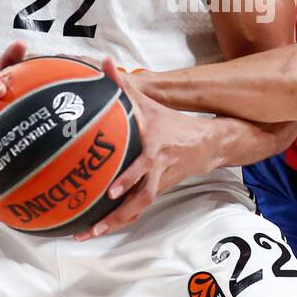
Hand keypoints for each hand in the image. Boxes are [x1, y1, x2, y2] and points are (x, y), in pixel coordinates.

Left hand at [73, 58, 217, 240]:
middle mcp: (157, 171)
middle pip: (140, 199)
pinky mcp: (158, 192)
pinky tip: (98, 229)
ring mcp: (158, 184)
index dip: (130, 180)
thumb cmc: (172, 123)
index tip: (112, 191)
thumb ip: (123, 85)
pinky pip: (137, 209)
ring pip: (138, 209)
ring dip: (115, 224)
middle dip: (117, 215)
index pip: (143, 167)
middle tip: (93, 227)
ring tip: (89, 234)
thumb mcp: (149, 102)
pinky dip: (119, 221)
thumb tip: (104, 62)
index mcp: (155, 149)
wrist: (207, 144)